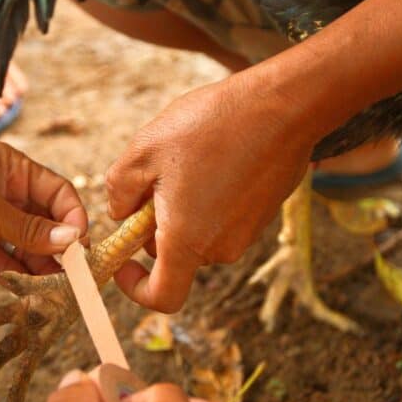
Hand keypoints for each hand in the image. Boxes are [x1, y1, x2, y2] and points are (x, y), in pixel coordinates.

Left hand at [0, 142, 86, 279]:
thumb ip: (28, 227)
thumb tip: (72, 239)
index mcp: (14, 170)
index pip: (58, 193)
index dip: (73, 217)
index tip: (82, 243)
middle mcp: (9, 196)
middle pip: (49, 223)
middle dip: (62, 246)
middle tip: (76, 273)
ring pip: (31, 247)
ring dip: (45, 266)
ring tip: (58, 288)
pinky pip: (10, 264)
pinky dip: (21, 277)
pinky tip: (33, 292)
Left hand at [106, 71, 316, 311]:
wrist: (283, 105)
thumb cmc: (212, 126)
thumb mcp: (145, 149)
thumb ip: (119, 191)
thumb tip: (121, 212)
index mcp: (188, 241)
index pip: (163, 297)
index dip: (137, 289)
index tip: (126, 263)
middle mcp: (221, 247)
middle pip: (176, 256)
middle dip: (156, 225)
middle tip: (155, 177)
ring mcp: (246, 233)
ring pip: (198, 233)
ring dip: (182, 207)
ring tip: (190, 158)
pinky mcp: (261, 215)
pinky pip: (222, 218)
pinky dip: (208, 198)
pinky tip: (214, 156)